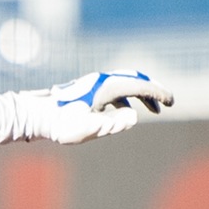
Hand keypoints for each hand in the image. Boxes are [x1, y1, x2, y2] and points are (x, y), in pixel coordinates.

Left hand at [21, 70, 177, 142]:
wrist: (35, 115)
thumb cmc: (60, 124)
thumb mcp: (89, 128)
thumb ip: (113, 124)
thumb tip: (132, 117)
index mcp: (106, 87)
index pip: (140, 86)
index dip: (158, 94)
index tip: (172, 102)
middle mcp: (102, 81)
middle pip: (135, 80)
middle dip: (153, 91)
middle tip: (166, 104)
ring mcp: (94, 84)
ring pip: (125, 85)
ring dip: (140, 97)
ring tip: (151, 112)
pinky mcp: (87, 90)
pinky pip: (114, 91)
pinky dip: (126, 99)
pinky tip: (125, 112)